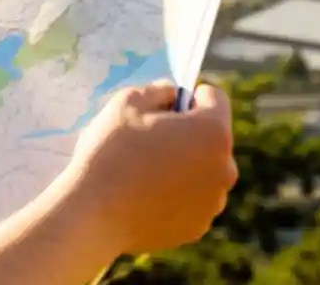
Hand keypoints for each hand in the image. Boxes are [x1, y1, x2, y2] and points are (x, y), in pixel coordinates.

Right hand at [63, 81, 236, 255]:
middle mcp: (225, 167)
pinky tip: (145, 196)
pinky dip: (176, 195)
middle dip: (188, 133)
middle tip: (149, 141)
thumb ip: (156, 91)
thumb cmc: (110, 152)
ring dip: (184, 165)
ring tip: (144, 172)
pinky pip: (193, 201)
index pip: (215, 98)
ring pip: (204, 171)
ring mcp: (214, 202)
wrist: (94, 215)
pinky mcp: (199, 227)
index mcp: (212, 131)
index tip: (164, 107)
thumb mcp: (125, 104)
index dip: (189, 96)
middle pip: (212, 138)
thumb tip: (172, 93)